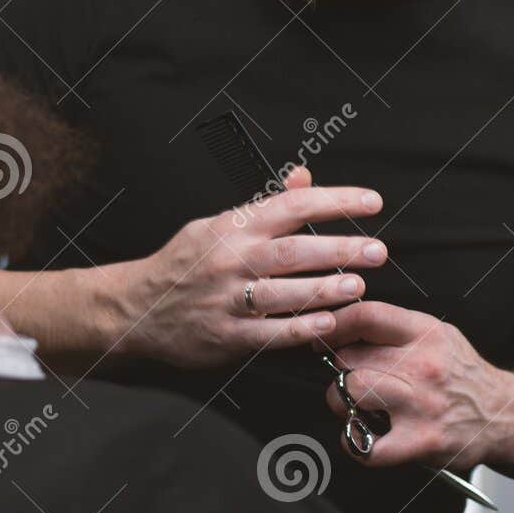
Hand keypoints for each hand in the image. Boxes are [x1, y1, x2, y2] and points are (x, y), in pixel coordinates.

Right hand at [112, 167, 388, 368]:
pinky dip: (300, 328)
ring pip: (283, 293)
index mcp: (234, 227)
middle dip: (339, 249)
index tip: (372, 201)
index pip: (291, 206)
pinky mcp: (226, 336)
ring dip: (324, 289)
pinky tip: (328, 324)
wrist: (137, 307)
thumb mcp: (219, 224)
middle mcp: (231, 260)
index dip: (334, 201)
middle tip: (376, 250)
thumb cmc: (186, 262)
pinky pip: (269, 332)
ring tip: (358, 285)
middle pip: (293, 251)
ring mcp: (227, 299)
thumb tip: (304, 176)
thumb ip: (266, 205)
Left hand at [318, 300, 513, 467]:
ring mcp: (421, 404)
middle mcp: (422, 365)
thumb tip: (343, 323)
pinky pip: (366, 445)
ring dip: (341, 400)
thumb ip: (395, 328)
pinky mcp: (420, 440)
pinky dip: (353, 442)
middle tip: (345, 375)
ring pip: (351, 392)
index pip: (367, 316)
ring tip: (351, 403)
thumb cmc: (461, 374)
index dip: (335, 324)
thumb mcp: (437, 334)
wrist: (504, 415)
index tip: (322, 334)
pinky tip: (361, 435)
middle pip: (350, 357)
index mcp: (424, 333)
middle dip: (338, 367)